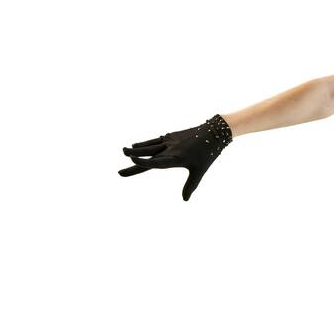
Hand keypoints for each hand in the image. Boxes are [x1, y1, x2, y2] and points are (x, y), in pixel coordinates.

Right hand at [118, 114, 233, 200]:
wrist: (214, 132)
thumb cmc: (208, 153)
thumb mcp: (200, 171)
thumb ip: (190, 185)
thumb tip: (185, 200)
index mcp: (177, 158)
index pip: (157, 162)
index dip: (144, 162)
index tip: (132, 160)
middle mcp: (170, 149)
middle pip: (148, 156)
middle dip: (133, 164)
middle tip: (119, 172)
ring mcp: (169, 141)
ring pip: (149, 146)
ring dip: (135, 149)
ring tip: (123, 151)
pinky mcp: (170, 136)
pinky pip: (154, 141)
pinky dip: (144, 143)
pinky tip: (135, 145)